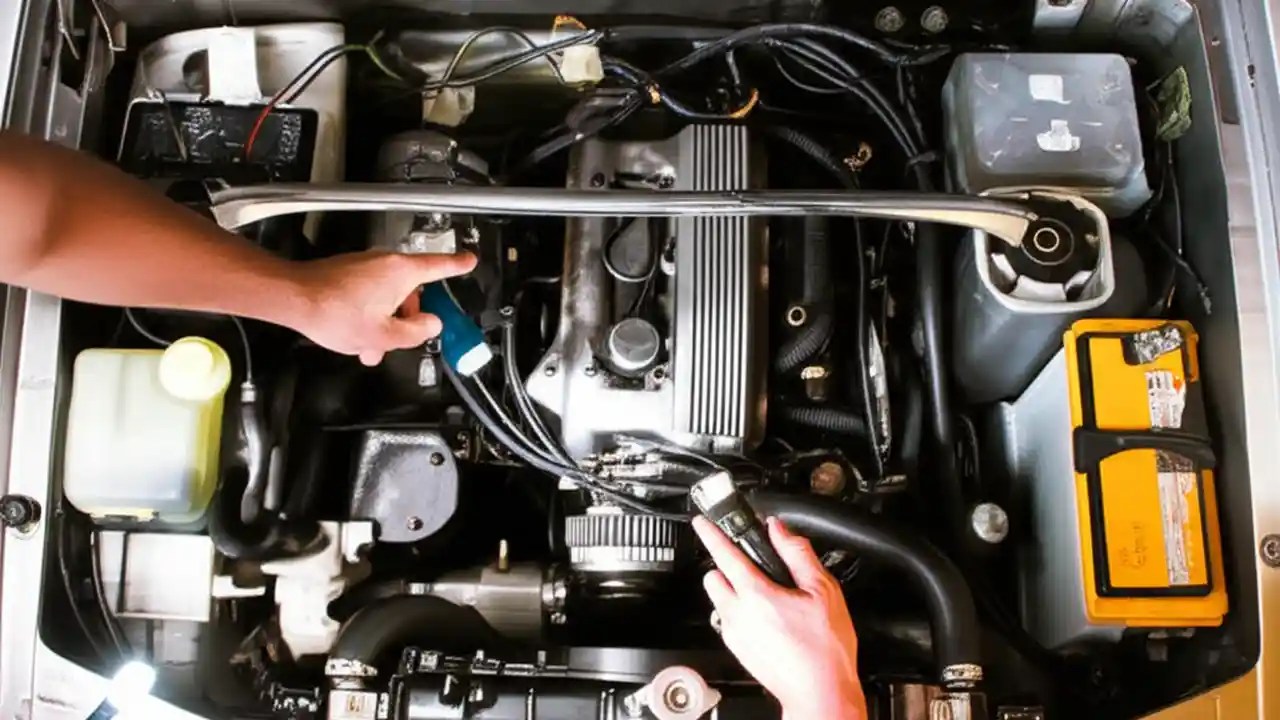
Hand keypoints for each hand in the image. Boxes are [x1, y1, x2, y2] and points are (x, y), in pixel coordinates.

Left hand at [291, 251, 477, 365]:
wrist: (294, 298)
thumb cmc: (334, 312)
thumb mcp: (384, 335)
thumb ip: (415, 332)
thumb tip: (430, 325)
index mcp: (401, 273)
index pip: (440, 266)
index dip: (458, 265)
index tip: (469, 261)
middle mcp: (385, 262)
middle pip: (413, 291)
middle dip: (408, 318)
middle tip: (401, 340)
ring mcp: (366, 266)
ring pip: (390, 296)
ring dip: (387, 321)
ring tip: (371, 346)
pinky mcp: (350, 272)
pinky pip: (372, 294)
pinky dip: (371, 314)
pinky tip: (358, 336)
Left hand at [693, 515, 866, 719]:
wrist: (821, 692)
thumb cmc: (825, 649)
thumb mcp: (823, 591)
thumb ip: (797, 553)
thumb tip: (779, 529)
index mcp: (757, 596)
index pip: (724, 555)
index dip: (711, 534)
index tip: (702, 523)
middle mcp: (738, 615)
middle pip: (713, 577)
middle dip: (725, 567)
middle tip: (749, 566)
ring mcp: (735, 635)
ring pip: (719, 600)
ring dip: (732, 590)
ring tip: (763, 594)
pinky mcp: (738, 650)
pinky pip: (727, 620)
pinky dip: (739, 612)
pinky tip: (766, 618)